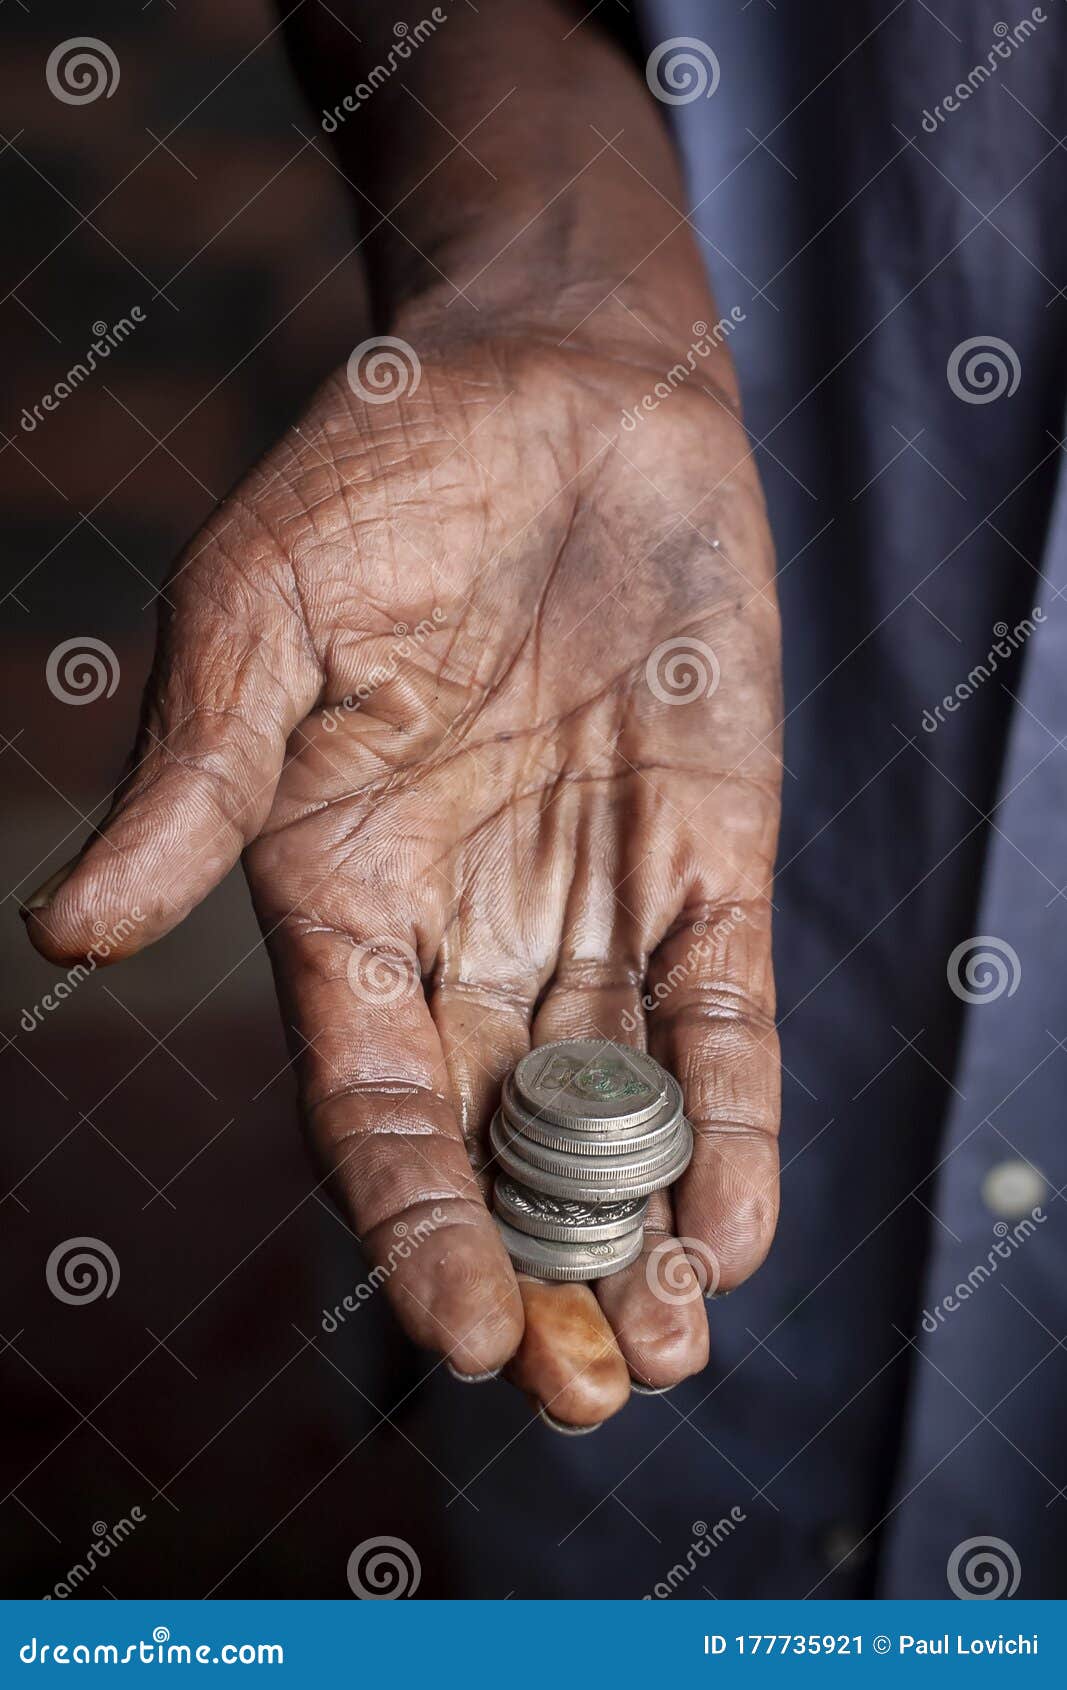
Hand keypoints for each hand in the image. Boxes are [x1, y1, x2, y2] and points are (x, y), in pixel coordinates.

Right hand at [23, 327, 780, 1427]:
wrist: (553, 381)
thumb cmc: (377, 479)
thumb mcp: (258, 617)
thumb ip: (196, 785)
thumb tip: (64, 937)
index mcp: (338, 895)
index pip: (369, 1100)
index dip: (410, 1221)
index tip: (458, 1331)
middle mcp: (467, 927)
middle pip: (495, 1142)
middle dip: (537, 1271)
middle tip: (580, 1391)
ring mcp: (593, 897)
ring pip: (613, 1110)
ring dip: (637, 1234)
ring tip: (661, 1353)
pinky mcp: (706, 852)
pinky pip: (718, 1013)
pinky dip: (727, 1118)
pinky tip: (732, 1225)